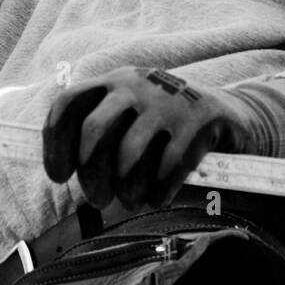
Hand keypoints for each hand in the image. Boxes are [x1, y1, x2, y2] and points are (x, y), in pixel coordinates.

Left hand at [42, 66, 284, 210]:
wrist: (228, 113)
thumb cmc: (164, 124)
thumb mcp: (131, 114)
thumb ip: (100, 132)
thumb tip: (64, 172)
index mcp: (113, 81)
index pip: (68, 104)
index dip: (55, 144)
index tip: (60, 176)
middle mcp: (136, 84)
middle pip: (94, 131)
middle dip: (91, 174)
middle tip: (98, 199)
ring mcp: (169, 100)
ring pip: (129, 154)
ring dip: (127, 189)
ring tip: (132, 202)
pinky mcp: (200, 118)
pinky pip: (168, 166)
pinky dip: (160, 190)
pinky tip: (160, 197)